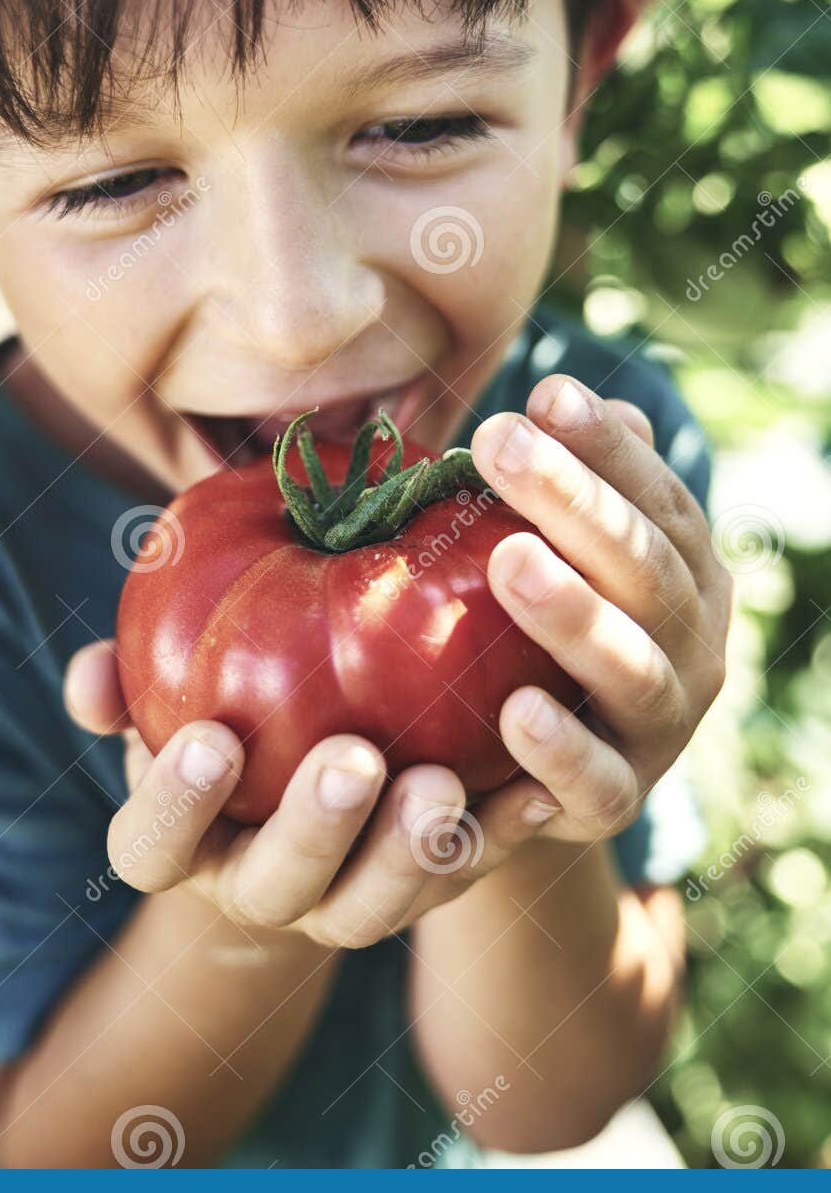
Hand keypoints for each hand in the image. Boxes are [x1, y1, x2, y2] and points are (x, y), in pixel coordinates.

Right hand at [65, 643, 570, 949]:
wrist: (301, 773)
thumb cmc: (217, 710)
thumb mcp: (164, 691)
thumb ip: (123, 683)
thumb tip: (88, 677)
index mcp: (180, 846)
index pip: (152, 848)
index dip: (175, 806)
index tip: (211, 739)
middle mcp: (260, 891)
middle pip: (277, 887)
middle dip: (316, 830)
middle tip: (355, 759)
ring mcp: (345, 903)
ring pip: (374, 910)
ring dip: (410, 855)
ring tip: (442, 787)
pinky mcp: (425, 889)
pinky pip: (467, 878)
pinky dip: (503, 836)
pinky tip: (537, 787)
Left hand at [466, 373, 731, 846]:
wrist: (537, 775)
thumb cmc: (539, 632)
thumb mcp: (558, 555)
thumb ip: (563, 490)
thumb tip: (553, 398)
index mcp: (685, 571)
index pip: (656, 497)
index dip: (606, 447)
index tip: (545, 393)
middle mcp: (693, 642)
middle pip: (642, 566)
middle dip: (573, 501)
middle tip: (498, 442)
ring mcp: (663, 724)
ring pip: (632, 668)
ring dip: (573, 613)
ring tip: (507, 561)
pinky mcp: (619, 799)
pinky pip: (598, 782)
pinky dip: (562, 749)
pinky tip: (515, 711)